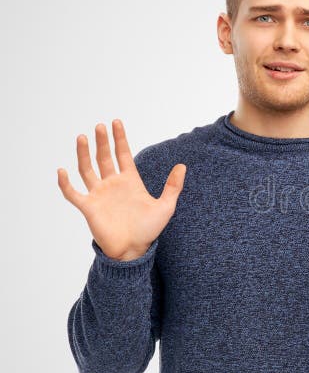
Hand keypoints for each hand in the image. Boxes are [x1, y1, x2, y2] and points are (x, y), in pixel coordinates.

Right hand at [57, 119, 185, 260]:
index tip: (116, 122)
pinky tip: (62, 170)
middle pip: (104, 157)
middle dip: (102, 141)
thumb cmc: (149, 230)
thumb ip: (173, 186)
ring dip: (83, 154)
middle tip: (99, 126)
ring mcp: (99, 194)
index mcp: (130, 181)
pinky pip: (73, 193)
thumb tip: (182, 166)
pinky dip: (66, 183)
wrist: (134, 250)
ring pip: (87, 169)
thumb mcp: (166, 206)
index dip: (120, 139)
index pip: (123, 154)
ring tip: (81, 137)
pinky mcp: (88, 207)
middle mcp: (112, 184)